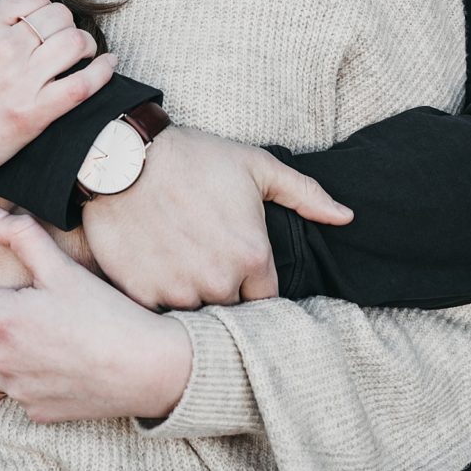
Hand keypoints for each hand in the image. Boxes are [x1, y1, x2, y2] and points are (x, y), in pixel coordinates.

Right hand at [0, 0, 116, 205]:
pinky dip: (102, 71)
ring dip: (85, 44)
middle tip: (61, 38)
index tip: (41, 22)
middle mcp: (4, 49)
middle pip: (59, 17)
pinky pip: (83, 84)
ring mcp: (22, 82)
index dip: (43, 7)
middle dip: (65, 24)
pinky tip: (107, 65)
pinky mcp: (35, 114)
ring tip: (82, 51)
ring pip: (76, 43)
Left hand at [0, 206, 191, 421]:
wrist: (145, 368)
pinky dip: (22, 374)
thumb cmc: (106, 313)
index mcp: (1, 318)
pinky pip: (12, 389)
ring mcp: (15, 388)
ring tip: (30, 328)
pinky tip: (51, 358)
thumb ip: (22, 236)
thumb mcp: (64, 268)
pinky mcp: (33, 410)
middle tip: (2, 298)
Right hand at [83, 126, 352, 308]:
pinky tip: (152, 266)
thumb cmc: (194, 157)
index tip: (238, 267)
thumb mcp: (256, 166)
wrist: (123, 157)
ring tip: (177, 261)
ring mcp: (178, 293)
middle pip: (231, 309)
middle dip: (223, 290)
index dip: (253, 284)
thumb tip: (347, 216)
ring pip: (194, 313)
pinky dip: (157, 296)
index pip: (266, 300)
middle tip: (203, 258)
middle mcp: (219, 283)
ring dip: (190, 296)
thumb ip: (306, 194)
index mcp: (253, 257)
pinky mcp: (142, 296)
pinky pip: (157, 314)